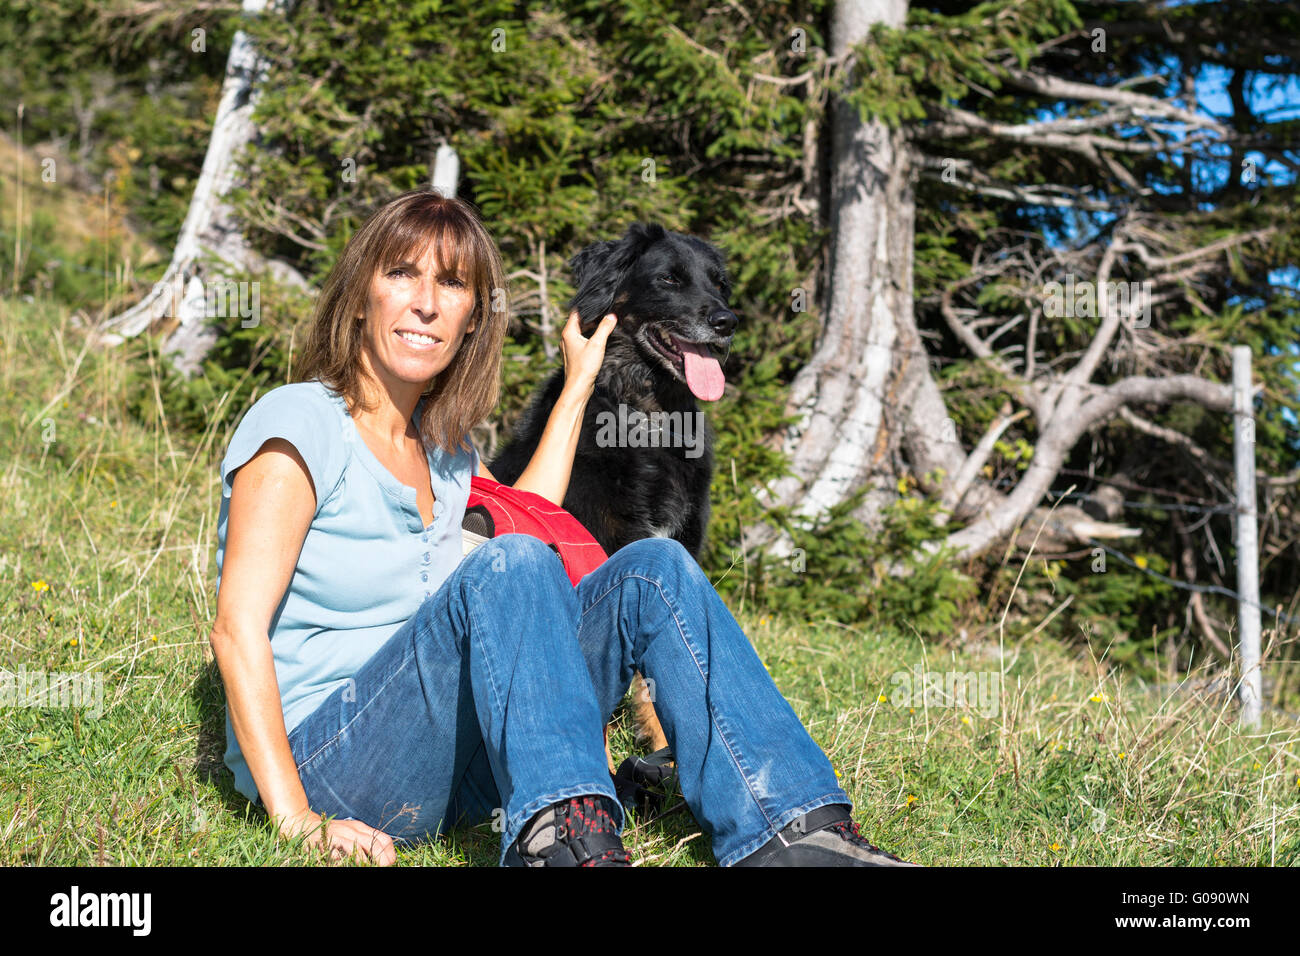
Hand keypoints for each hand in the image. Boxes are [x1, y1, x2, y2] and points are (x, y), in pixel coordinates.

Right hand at [276, 807, 396, 865]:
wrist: (302, 824)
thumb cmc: (330, 832)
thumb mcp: (351, 832)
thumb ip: (365, 840)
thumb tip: (383, 856)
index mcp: (360, 828)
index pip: (384, 839)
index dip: (390, 853)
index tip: (390, 863)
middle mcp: (352, 831)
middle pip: (375, 845)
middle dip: (381, 860)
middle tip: (382, 867)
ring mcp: (339, 837)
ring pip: (358, 852)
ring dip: (363, 863)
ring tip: (363, 865)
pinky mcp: (325, 843)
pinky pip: (337, 856)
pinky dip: (345, 862)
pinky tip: (345, 863)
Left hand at [560, 308, 615, 399]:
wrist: (578, 387)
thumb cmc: (584, 367)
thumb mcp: (597, 344)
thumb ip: (605, 328)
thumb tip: (612, 316)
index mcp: (568, 332)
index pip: (576, 313)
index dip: (587, 307)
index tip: (597, 304)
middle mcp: (566, 338)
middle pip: (578, 321)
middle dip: (590, 317)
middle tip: (603, 314)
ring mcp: (568, 347)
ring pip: (579, 331)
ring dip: (590, 328)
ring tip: (602, 325)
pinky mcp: (573, 355)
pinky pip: (580, 341)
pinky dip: (588, 337)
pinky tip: (597, 340)